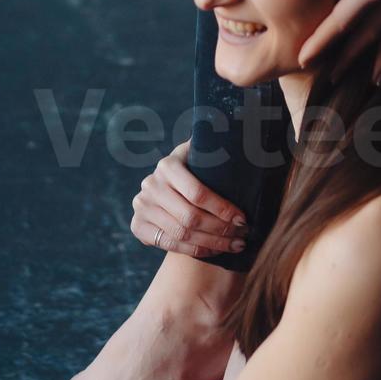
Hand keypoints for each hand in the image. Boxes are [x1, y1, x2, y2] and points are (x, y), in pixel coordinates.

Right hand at [127, 134, 249, 259]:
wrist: (164, 188)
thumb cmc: (194, 170)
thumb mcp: (200, 155)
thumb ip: (217, 146)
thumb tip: (243, 129)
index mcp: (167, 165)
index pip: (198, 192)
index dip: (222, 208)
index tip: (242, 218)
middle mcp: (151, 184)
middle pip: (190, 216)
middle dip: (220, 229)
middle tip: (242, 236)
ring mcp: (141, 205)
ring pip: (181, 233)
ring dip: (212, 243)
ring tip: (234, 245)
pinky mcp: (138, 225)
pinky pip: (169, 243)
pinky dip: (195, 250)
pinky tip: (214, 250)